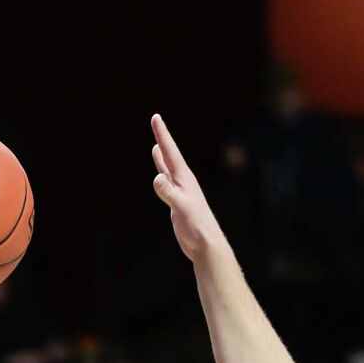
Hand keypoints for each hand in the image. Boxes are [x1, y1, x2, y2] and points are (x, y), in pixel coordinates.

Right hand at [149, 114, 228, 264]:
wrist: (206, 245)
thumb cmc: (197, 227)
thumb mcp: (181, 208)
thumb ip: (169, 193)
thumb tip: (157, 178)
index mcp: (184, 178)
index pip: (171, 152)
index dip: (162, 135)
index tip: (156, 117)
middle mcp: (183, 181)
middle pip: (170, 155)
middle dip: (162, 139)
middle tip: (157, 122)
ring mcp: (181, 191)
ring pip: (169, 169)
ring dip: (162, 157)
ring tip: (157, 145)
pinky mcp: (178, 203)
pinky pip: (167, 184)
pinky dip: (162, 175)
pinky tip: (160, 175)